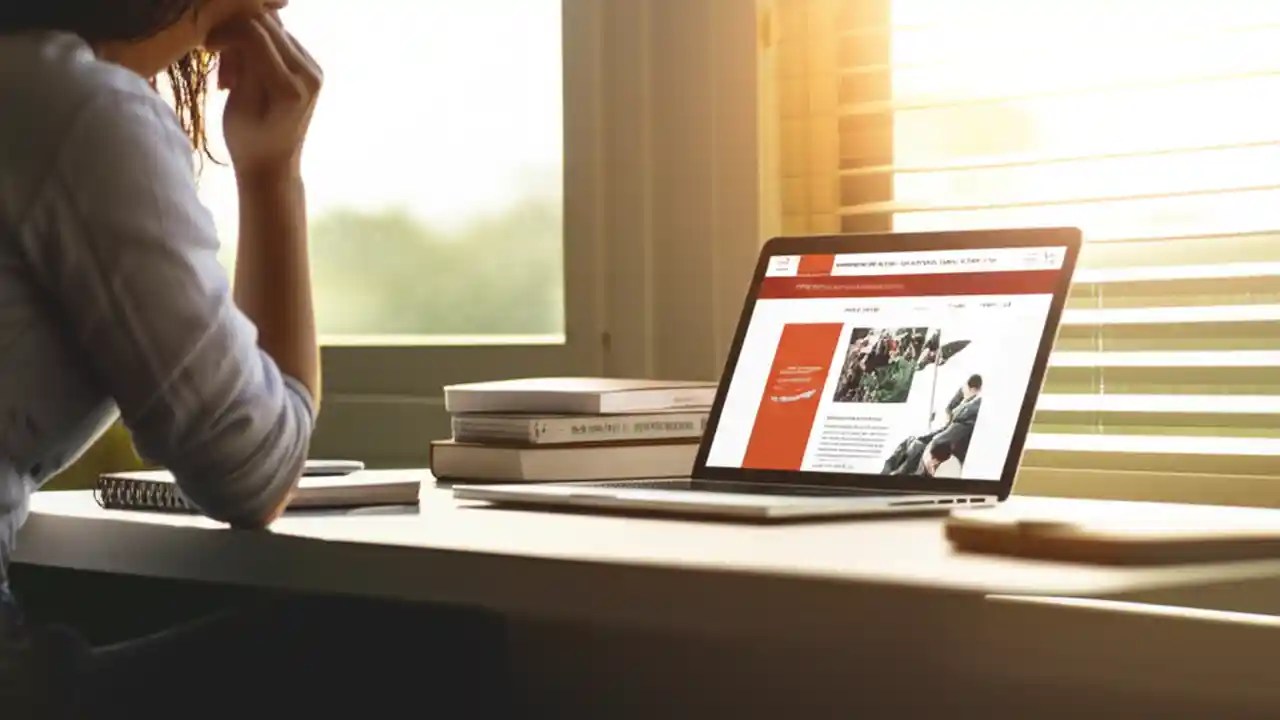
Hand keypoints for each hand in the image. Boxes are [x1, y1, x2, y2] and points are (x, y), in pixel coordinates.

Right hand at [211, 13, 321, 178]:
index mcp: (290, 89)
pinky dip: (258, 48)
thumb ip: (242, 66)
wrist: (274, 165)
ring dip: (246, 42)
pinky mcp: (310, 67)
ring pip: (273, 29)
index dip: (225, 32)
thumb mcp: (237, 105)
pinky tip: (246, 74)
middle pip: (267, 25)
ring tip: (233, 76)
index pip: (255, 34)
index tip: (207, 48)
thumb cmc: (249, 143)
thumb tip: (238, 29)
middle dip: (236, 34)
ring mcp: (314, 69)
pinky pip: (280, 41)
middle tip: (220, 63)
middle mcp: (310, 74)